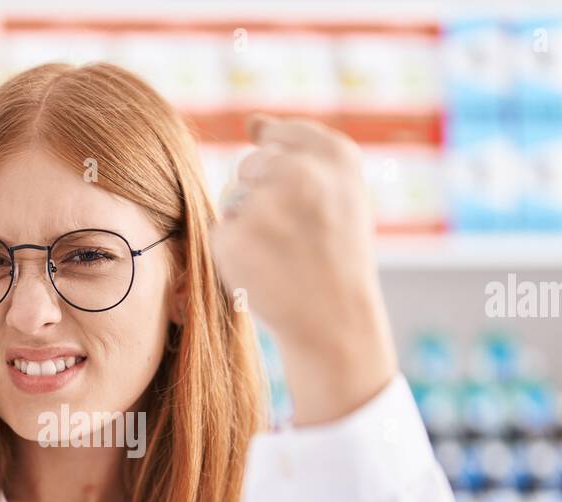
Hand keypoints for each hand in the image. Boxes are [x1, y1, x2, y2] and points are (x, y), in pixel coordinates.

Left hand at [210, 114, 397, 424]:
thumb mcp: (341, 193)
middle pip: (249, 166)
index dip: (281, 168)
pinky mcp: (234, 237)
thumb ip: (300, 150)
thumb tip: (252, 120)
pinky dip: (233, 252)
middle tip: (293, 237)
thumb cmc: (336, 255)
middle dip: (262, 198)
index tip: (294, 199)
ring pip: (232, 200)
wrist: (334, 321)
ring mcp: (265, 205)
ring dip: (247, 224)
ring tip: (281, 254)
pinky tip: (263, 269)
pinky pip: (220, 231)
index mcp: (336, 155)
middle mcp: (301, 173)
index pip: (280, 135)